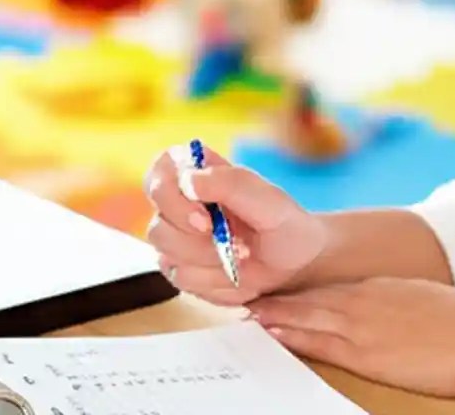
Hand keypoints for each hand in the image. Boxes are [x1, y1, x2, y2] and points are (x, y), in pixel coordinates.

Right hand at [143, 145, 326, 305]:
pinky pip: (183, 281)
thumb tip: (188, 180)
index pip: (159, 175)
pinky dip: (215, 281)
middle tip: (240, 246)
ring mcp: (175, 238)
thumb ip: (231, 184)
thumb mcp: (269, 200)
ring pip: (168, 256)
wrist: (295, 263)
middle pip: (158, 226)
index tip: (205, 219)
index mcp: (195, 172)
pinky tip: (235, 273)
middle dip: (200, 243)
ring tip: (242, 256)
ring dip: (212, 263)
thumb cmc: (283, 223)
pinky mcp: (179, 268)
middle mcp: (178, 203)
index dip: (171, 198)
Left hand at [247, 278, 454, 397]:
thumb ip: (404, 303)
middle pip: (312, 298)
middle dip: (280, 301)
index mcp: (383, 288)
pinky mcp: (365, 352)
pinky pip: (318, 342)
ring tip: (249, 315)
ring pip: (307, 316)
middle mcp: (366, 300)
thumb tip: (395, 313)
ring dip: (276, 315)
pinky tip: (272, 335)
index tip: (283, 295)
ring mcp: (363, 325)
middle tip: (249, 299)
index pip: (332, 290)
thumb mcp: (429, 301)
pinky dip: (292, 336)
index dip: (304, 293)